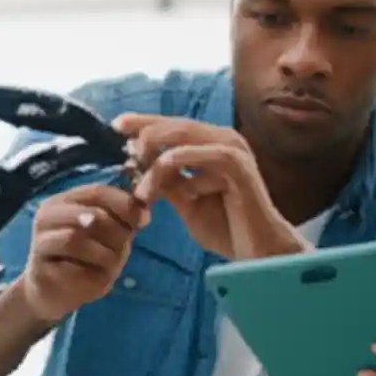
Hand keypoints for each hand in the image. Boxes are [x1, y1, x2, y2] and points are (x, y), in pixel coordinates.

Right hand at [19, 184, 149, 322]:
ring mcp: (39, 243)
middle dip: (117, 232)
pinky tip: (94, 279)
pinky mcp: (39, 272)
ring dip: (105, 254)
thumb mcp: (107, 234)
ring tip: (111, 265)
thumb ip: (122, 218)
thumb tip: (144, 211)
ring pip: (77, 240)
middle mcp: (46, 217)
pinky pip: (71, 270)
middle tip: (124, 247)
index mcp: (63, 201)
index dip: (125, 204)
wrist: (52, 293)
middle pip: (91, 214)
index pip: (97, 192)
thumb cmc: (84, 258)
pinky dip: (91, 275)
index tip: (145, 219)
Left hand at [112, 113, 305, 259]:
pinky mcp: (238, 165)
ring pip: (183, 137)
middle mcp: (224, 140)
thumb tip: (139, 167)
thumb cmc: (227, 228)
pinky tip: (169, 186)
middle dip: (144, 130)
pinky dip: (178, 168)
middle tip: (121, 141)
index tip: (116, 125)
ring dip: (155, 159)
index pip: (174, 127)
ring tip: (141, 186)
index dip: (145, 123)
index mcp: (213, 146)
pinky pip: (199, 155)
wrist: (258, 252)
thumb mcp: (187, 203)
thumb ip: (167, 183)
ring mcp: (233, 149)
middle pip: (176, 124)